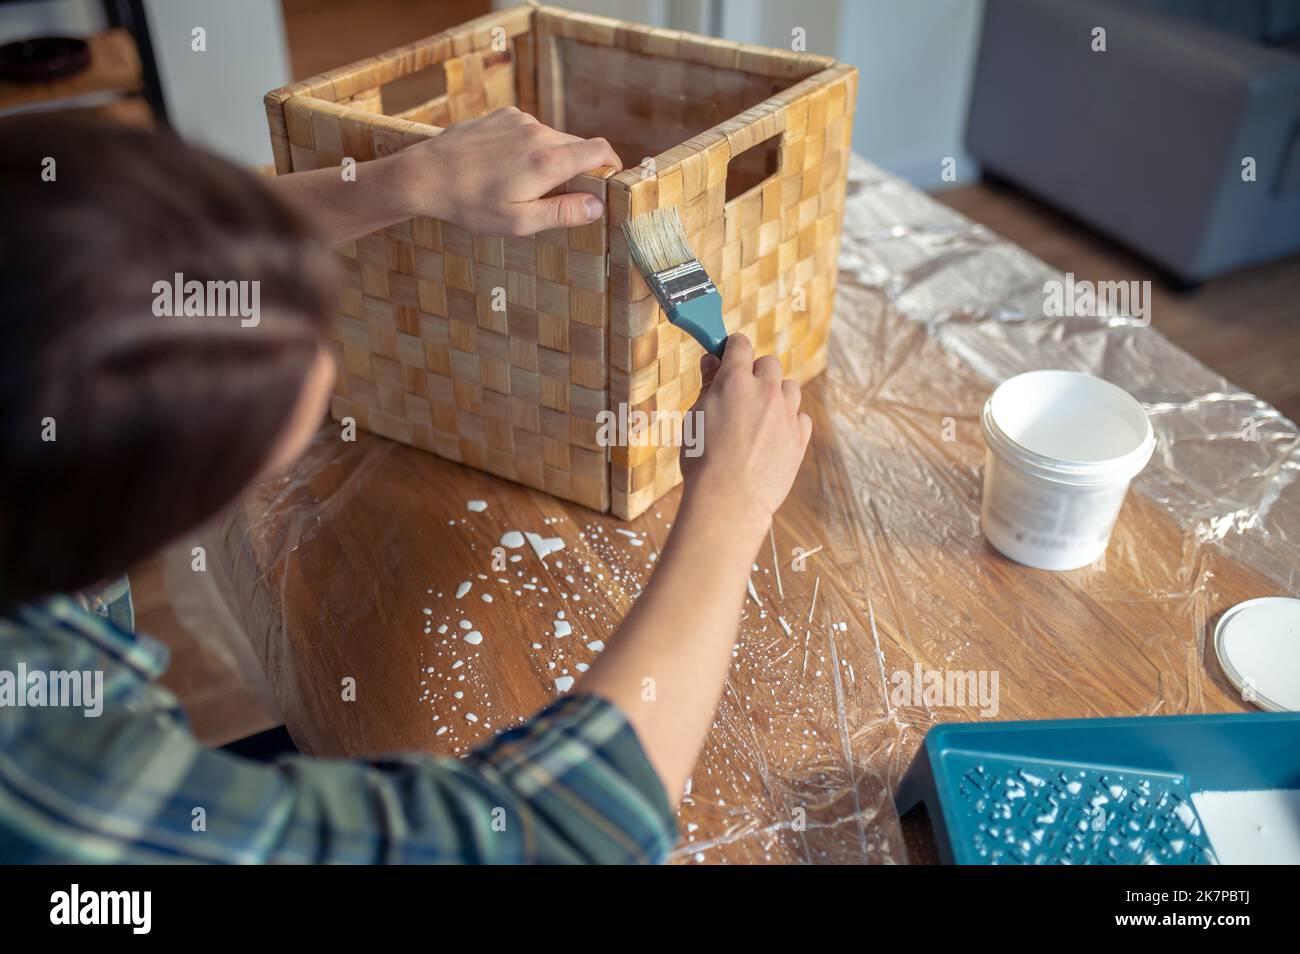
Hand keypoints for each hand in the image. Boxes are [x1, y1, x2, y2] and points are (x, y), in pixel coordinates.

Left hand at [392, 106, 621, 235]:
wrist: (425, 174)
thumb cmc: (471, 204)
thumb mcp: (520, 221)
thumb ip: (564, 213)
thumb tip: (598, 207)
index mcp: (548, 161)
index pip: (600, 151)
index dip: (612, 166)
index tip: (609, 183)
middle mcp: (538, 133)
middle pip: (578, 146)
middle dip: (579, 169)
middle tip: (562, 197)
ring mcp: (519, 120)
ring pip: (553, 139)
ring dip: (551, 160)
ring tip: (524, 185)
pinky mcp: (502, 115)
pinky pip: (530, 131)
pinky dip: (529, 148)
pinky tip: (505, 167)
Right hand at [680, 334, 812, 528]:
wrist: (729, 500)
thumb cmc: (703, 460)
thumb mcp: (696, 417)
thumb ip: (708, 385)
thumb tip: (712, 361)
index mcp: (735, 381)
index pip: (739, 345)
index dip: (732, 348)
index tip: (727, 356)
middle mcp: (766, 392)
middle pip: (769, 363)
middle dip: (756, 372)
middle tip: (741, 394)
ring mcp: (787, 415)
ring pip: (790, 388)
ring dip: (776, 394)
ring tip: (759, 417)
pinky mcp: (800, 438)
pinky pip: (801, 417)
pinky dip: (790, 421)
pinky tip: (772, 436)